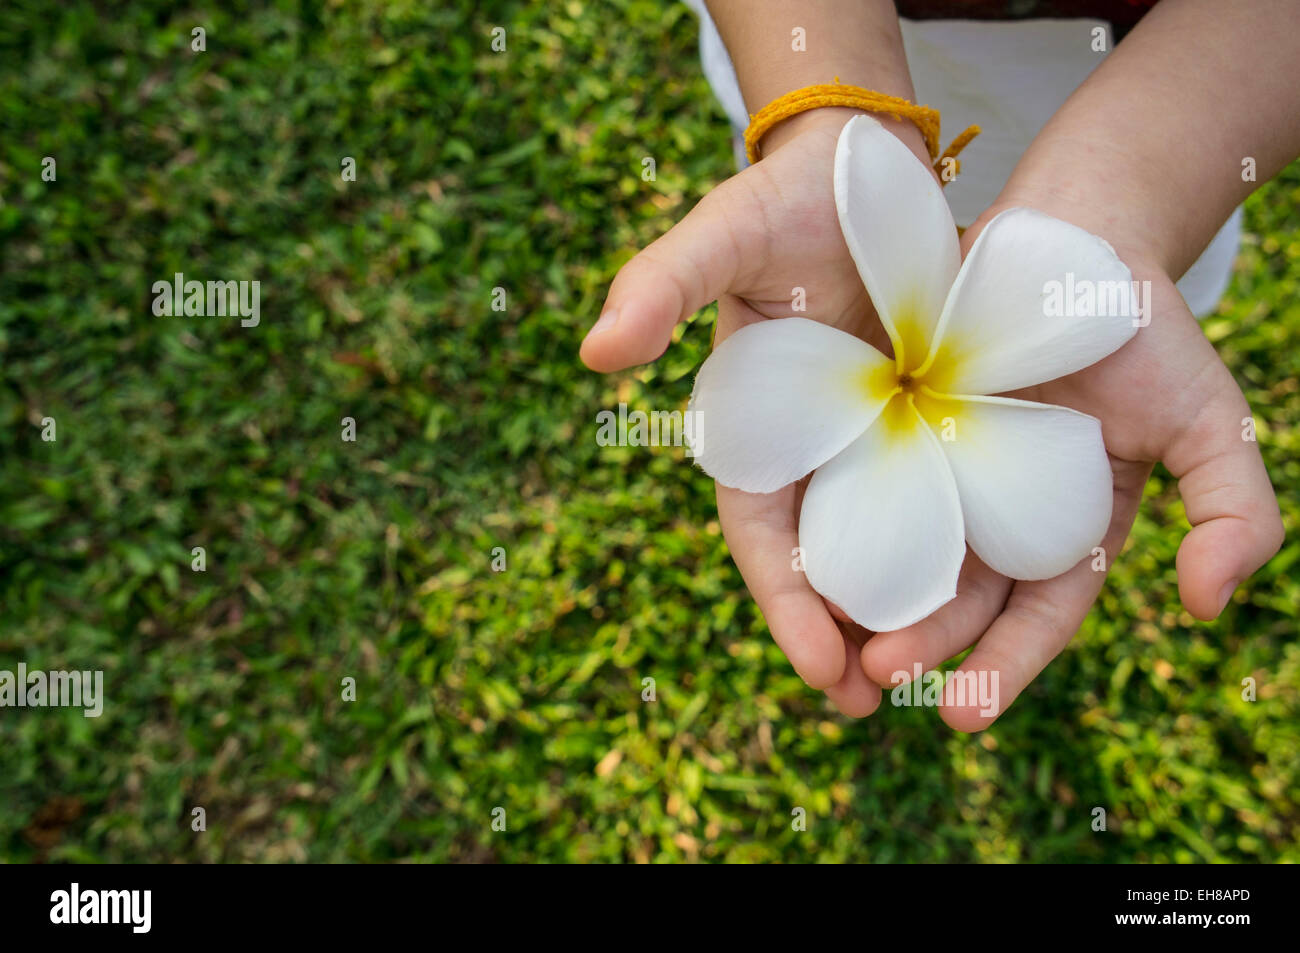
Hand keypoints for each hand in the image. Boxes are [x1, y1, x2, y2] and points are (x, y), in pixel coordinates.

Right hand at [582, 109, 923, 715]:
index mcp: (757, 432)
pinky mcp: (945, 425)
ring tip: (943, 689)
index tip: (821, 669)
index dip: (786, 603)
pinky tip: (997, 604)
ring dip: (912, 618)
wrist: (864, 168)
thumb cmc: (783, 203)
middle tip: (874, 708)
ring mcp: (884, 443)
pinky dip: (968, 555)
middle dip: (846, 639)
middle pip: (831, 562)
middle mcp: (820, 452)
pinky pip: (959, 499)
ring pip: (898, 546)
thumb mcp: (722, 235)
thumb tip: (595, 354)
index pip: (764, 536)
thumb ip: (660, 284)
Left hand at [858, 212, 1283, 729]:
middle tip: (880, 673)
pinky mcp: (888, 423)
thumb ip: (1232, 511)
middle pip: (956, 595)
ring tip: (833, 637)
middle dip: (922, 640)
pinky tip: (801, 557)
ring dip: (868, 599)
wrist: (1073, 236)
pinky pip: (855, 483)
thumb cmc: (1146, 332)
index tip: (963, 716)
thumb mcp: (1210, 419)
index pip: (1036, 616)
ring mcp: (940, 467)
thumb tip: (1209, 606)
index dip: (1005, 667)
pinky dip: (835, 524)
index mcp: (1067, 528)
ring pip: (898, 549)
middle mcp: (996, 510)